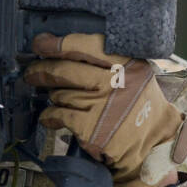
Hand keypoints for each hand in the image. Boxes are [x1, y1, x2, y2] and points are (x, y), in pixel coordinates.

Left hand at [24, 33, 186, 186]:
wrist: (154, 143)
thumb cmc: (140, 106)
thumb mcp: (135, 75)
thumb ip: (108, 62)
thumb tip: (62, 53)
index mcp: (128, 63)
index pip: (86, 46)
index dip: (58, 44)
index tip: (41, 43)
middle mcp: (116, 81)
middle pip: (67, 70)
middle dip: (42, 70)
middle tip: (32, 72)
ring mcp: (104, 105)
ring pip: (61, 93)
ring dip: (52, 96)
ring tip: (52, 98)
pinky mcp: (92, 128)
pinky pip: (59, 115)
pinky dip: (49, 116)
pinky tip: (48, 118)